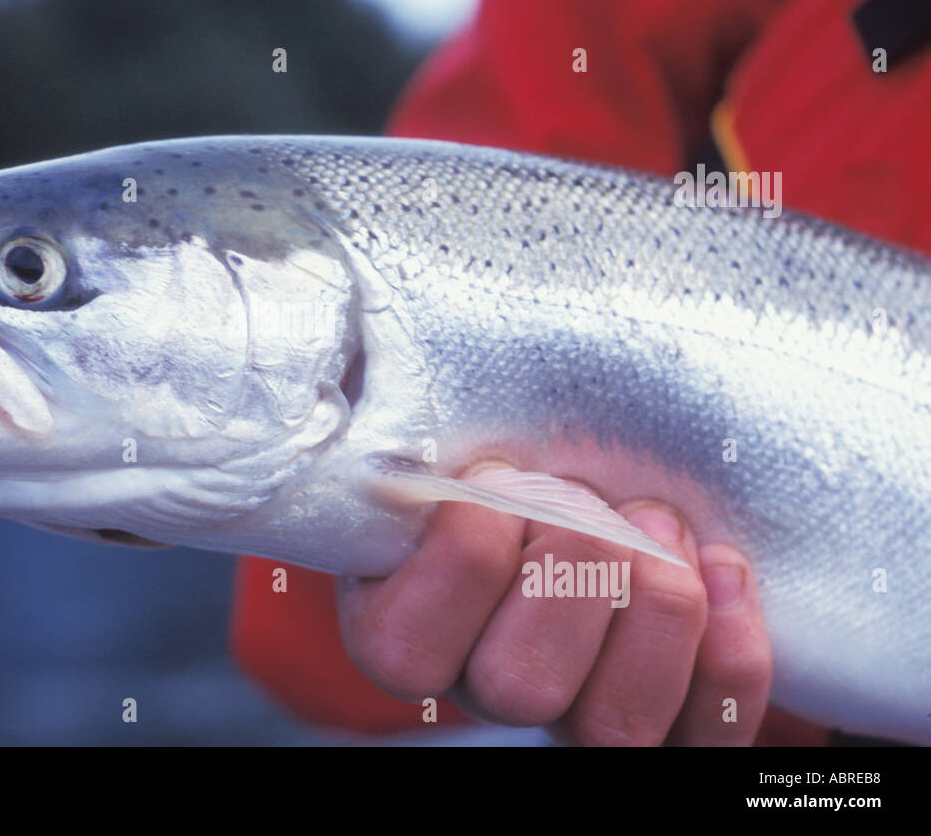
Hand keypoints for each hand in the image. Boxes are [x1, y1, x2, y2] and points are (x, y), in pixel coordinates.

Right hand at [337, 462, 778, 744]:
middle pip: (517, 688)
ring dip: (654, 603)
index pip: (406, 646)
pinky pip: (705, 736)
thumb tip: (373, 366)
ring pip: (612, 725)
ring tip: (658, 520)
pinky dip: (729, 656)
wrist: (594, 484)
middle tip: (587, 496)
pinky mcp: (672, 733)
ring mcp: (577, 720)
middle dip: (571, 564)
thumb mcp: (445, 436)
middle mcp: (485, 690)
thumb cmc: (511, 456)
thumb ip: (409, 428)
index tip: (497, 472)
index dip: (466, 547)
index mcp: (404, 631)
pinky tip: (722, 568)